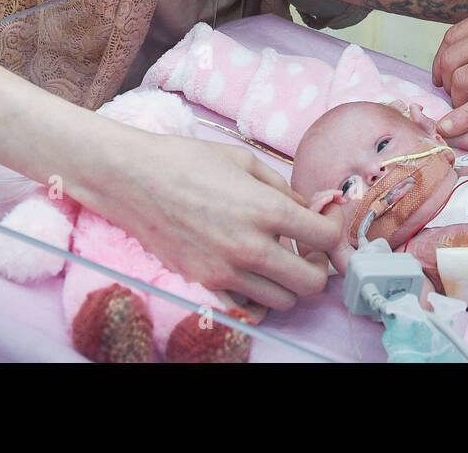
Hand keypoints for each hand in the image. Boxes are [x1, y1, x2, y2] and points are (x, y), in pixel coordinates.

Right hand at [73, 120, 340, 311]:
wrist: (132, 179)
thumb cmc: (186, 162)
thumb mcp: (243, 161)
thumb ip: (281, 188)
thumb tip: (306, 209)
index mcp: (264, 209)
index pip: (326, 237)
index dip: (335, 227)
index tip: (327, 218)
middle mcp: (249, 247)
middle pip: (312, 282)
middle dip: (320, 266)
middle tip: (310, 248)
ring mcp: (226, 272)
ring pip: (284, 300)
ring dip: (290, 282)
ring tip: (280, 258)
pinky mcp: (204, 285)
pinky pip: (249, 307)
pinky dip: (260, 296)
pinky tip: (254, 272)